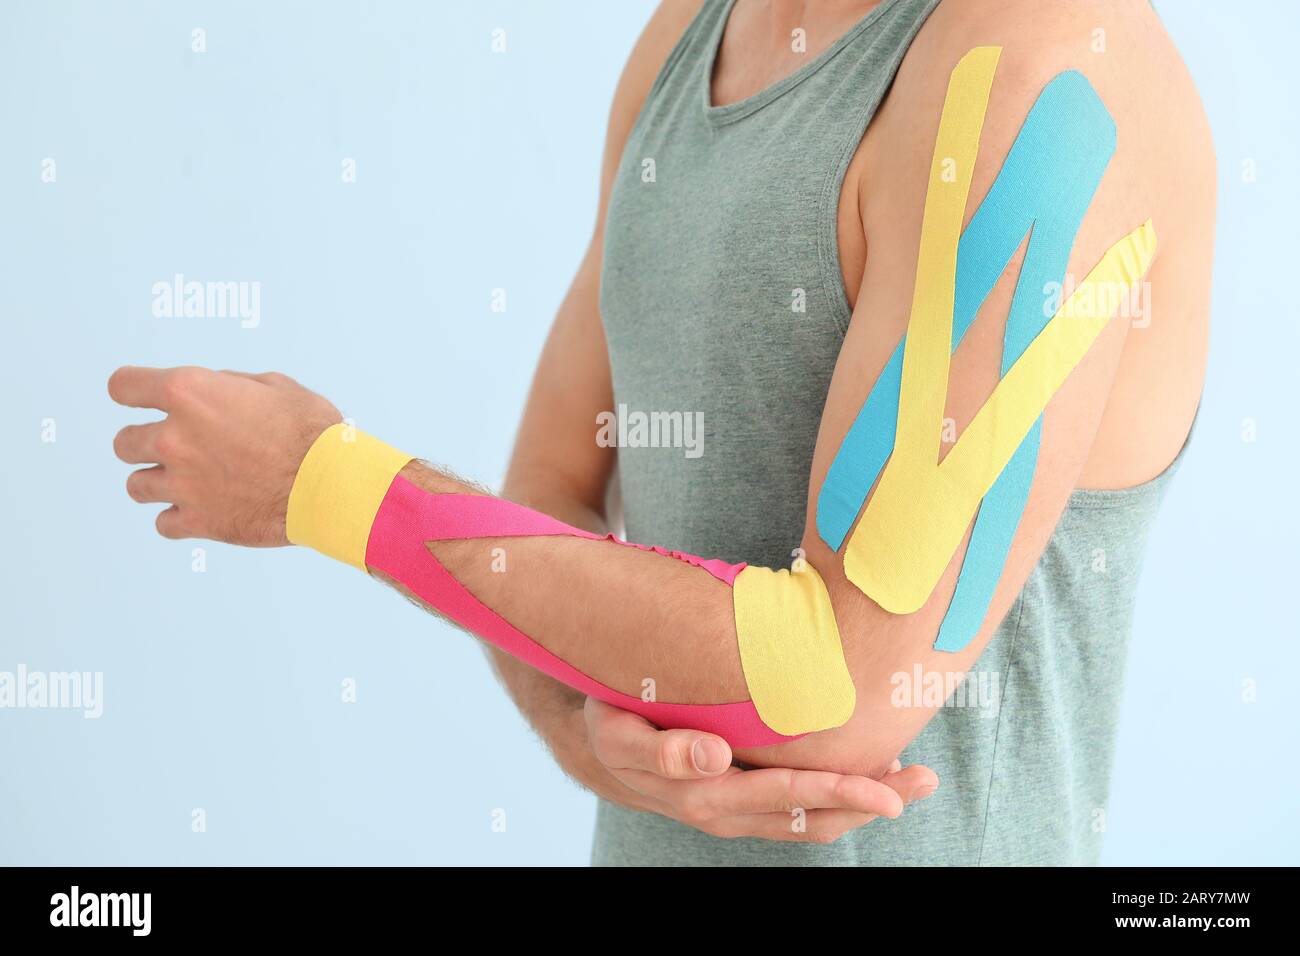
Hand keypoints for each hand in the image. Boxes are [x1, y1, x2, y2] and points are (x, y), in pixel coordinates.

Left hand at [109, 366, 340, 543]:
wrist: (334, 484)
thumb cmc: (313, 431)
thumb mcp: (276, 387)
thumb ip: (230, 386)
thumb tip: (213, 391)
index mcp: (190, 394)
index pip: (122, 385)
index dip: (132, 391)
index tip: (141, 399)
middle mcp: (175, 438)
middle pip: (123, 442)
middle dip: (146, 442)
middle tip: (179, 446)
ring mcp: (182, 483)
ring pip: (136, 486)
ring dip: (158, 481)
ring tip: (189, 481)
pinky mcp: (198, 521)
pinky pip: (164, 523)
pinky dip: (179, 517)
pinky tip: (203, 508)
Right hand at [583, 698, 937, 843]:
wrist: (602, 744)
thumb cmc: (617, 723)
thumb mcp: (620, 734)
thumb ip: (661, 749)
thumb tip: (712, 756)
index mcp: (707, 795)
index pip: (786, 799)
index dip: (838, 794)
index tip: (884, 791)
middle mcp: (732, 812)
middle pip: (813, 816)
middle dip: (872, 799)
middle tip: (923, 780)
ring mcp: (743, 811)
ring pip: (815, 820)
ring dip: (867, 801)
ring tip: (916, 777)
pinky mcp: (748, 802)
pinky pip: (802, 812)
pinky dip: (842, 797)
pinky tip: (874, 770)